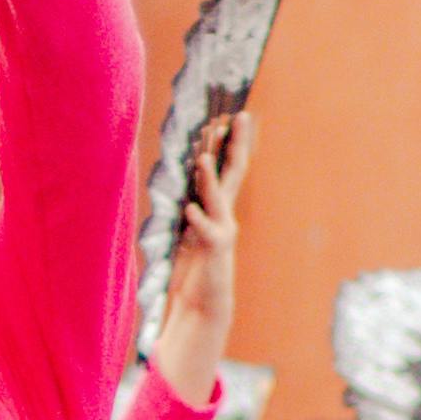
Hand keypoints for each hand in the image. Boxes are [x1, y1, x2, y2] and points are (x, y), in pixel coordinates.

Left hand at [151, 107, 251, 406]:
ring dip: (209, 177)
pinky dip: (198, 220)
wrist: (204, 304)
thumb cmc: (195, 266)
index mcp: (219, 208)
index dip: (231, 142)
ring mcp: (222, 232)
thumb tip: (183, 178)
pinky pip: (205, 232)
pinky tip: (190, 209)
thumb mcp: (191, 228)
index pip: (228, 167)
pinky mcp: (213, 251)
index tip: (232, 115)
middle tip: (237, 118)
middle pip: (233, 173)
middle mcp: (225, 215)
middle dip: (234, 145)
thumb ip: (192, 204)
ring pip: (216, 198)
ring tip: (203, 157)